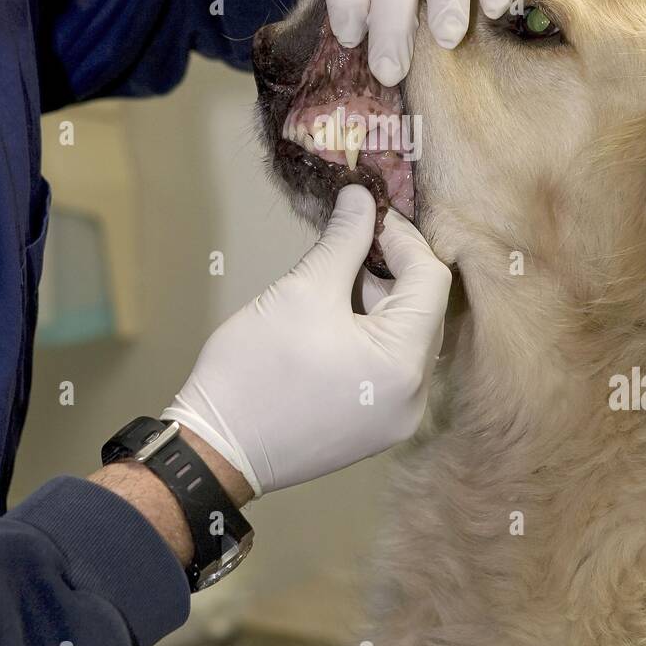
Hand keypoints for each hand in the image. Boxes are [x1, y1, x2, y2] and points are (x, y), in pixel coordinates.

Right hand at [163, 186, 451, 496]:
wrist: (214, 448)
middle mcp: (414, 398)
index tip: (368, 216)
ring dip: (378, 302)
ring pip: (405, 339)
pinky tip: (332, 320)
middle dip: (390, 270)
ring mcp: (396, 419)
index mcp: (404, 364)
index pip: (431, 281)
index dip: (402, 239)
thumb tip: (362, 197)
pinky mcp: (374, 428)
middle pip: (423, 311)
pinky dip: (370, 336)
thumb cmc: (255, 369)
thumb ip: (344, 239)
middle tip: (348, 243)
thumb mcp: (303, 290)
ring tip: (332, 282)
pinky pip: (389, 368)